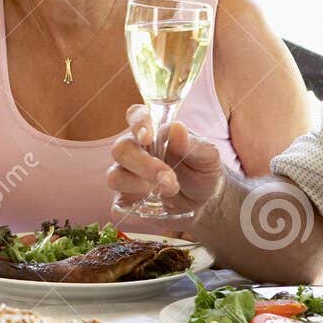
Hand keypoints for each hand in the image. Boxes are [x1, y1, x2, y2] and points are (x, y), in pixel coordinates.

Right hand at [107, 105, 222, 211]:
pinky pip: (118, 204)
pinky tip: (154, 205)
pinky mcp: (126, 200)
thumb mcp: (207, 156)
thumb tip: (177, 128)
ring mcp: (127, 176)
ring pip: (115, 177)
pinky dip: (134, 207)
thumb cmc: (202, 171)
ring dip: (140, 186)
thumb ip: (192, 143)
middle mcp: (135, 151)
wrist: (206, 202)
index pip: (135, 116)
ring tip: (169, 190)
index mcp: (153, 132)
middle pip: (120, 149)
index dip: (137, 122)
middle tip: (169, 177)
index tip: (147, 137)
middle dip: (144, 164)